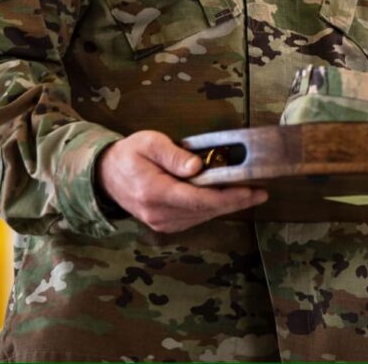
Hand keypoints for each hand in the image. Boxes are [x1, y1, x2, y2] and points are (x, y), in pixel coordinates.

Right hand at [96, 130, 267, 232]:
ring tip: (251, 192)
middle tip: (262, 191)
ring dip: (228, 205)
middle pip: (207, 210)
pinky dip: (214, 208)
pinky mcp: (165, 223)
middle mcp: (159, 214)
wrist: (105, 175)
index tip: (252, 190)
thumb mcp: (149, 144)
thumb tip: (197, 166)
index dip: (230, 197)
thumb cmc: (130, 154)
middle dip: (237, 201)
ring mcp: (161, 222)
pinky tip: (228, 198)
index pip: (200, 200)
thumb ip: (174, 155)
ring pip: (203, 216)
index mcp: (155, 193)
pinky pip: (195, 217)